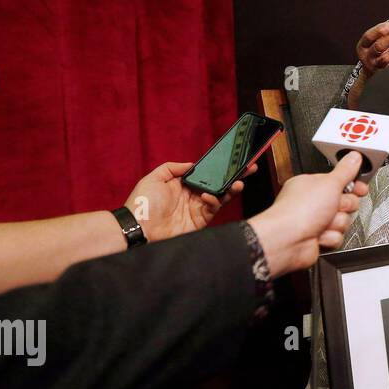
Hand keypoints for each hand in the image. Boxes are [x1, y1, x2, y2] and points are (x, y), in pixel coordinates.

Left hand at [126, 161, 255, 241]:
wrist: (139, 228)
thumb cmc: (143, 203)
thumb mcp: (154, 178)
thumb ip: (172, 168)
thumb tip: (192, 164)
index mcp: (182, 184)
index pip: (206, 173)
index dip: (219, 167)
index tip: (232, 160)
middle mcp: (192, 195)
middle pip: (218, 184)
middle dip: (234, 176)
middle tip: (249, 168)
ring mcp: (197, 208)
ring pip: (221, 196)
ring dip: (231, 189)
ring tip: (238, 183)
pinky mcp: (200, 220)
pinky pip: (213, 208)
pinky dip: (214, 201)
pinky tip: (208, 196)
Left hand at [247, 152, 367, 276]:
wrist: (288, 240)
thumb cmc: (299, 210)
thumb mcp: (329, 183)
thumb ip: (345, 171)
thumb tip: (354, 157)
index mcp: (311, 185)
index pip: (339, 182)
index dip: (352, 185)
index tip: (360, 187)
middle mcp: (312, 203)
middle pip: (345, 202)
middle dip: (344, 206)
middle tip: (336, 205)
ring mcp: (315, 221)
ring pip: (342, 221)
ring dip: (336, 222)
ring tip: (324, 222)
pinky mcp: (318, 238)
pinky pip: (337, 236)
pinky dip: (330, 236)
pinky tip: (320, 234)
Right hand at [357, 21, 388, 72]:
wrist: (372, 75)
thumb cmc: (376, 53)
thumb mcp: (373, 42)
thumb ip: (381, 33)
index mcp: (363, 46)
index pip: (369, 36)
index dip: (381, 30)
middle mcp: (367, 57)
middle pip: (378, 47)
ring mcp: (375, 67)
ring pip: (386, 58)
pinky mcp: (384, 75)